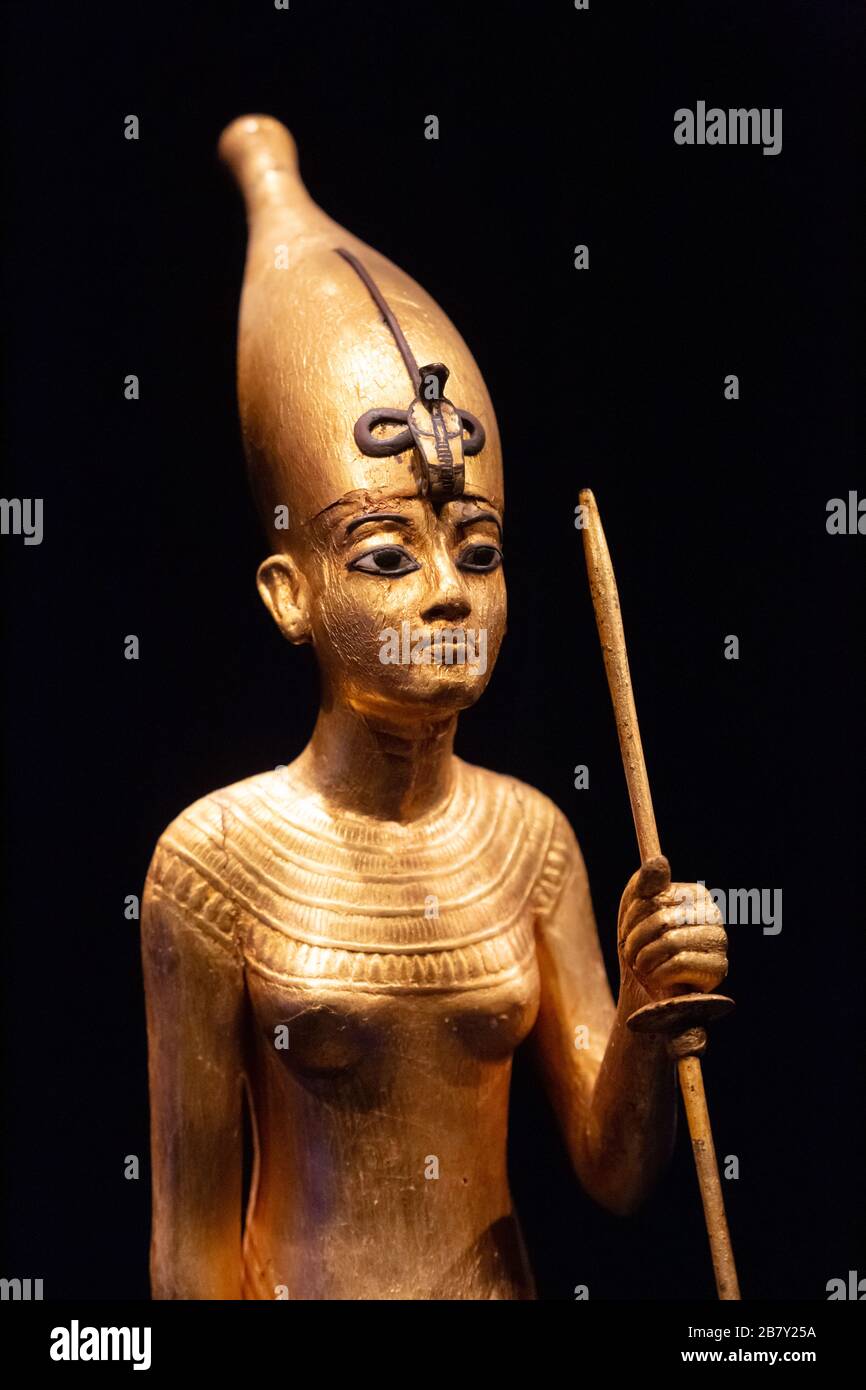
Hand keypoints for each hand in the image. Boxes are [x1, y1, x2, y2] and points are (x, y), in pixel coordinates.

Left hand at [617, 855, 727, 1003]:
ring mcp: (719, 942)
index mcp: (696, 895)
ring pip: (670, 942)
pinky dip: (658, 973)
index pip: (657, 898)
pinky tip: (658, 977)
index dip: (634, 915)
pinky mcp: (718, 969)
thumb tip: (659, 861)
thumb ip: (646, 882)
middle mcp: (713, 915)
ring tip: (643, 965)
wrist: (646, 987)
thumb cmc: (643, 942)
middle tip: (632, 951)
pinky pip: (679, 964)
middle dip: (636, 939)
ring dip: (645, 958)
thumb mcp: (636, 906)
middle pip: (662, 920)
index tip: (627, 927)